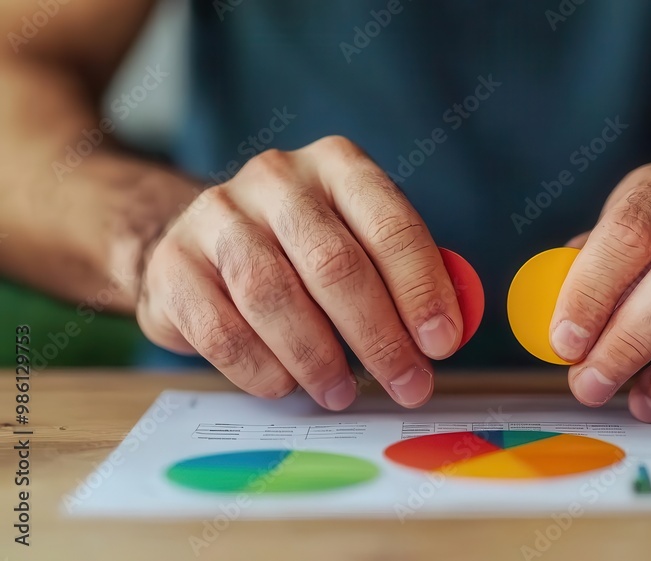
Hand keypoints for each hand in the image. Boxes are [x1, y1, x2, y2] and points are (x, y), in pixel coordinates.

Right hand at [136, 137, 464, 409]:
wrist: (203, 243)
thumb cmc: (303, 252)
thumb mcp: (359, 242)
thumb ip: (404, 277)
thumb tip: (447, 333)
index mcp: (337, 165)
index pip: (390, 224)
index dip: (421, 288)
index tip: (442, 343)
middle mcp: (276, 178)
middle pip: (334, 263)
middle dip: (379, 336)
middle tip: (406, 384)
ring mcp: (216, 214)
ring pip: (273, 295)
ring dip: (318, 358)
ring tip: (342, 393)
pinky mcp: (173, 263)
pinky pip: (219, 328)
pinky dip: (260, 367)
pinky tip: (285, 385)